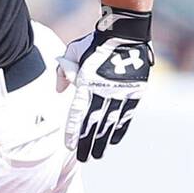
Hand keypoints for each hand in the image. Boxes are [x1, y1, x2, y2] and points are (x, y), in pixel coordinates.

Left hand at [56, 7, 153, 160]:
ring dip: (102, 141)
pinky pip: (126, 115)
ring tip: (96, 155)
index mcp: (87, 82)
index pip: (77, 112)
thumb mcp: (74, 52)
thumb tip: (58, 91)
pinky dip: (119, 129)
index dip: (73, 131)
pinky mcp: (135, 92)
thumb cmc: (95, 43)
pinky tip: (112, 141)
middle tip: (83, 158)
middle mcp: (104, 90)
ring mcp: (121, 92)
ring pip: (110, 122)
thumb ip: (64, 72)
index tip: (69, 146)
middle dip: (87, 143)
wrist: (125, 34)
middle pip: (93, 123)